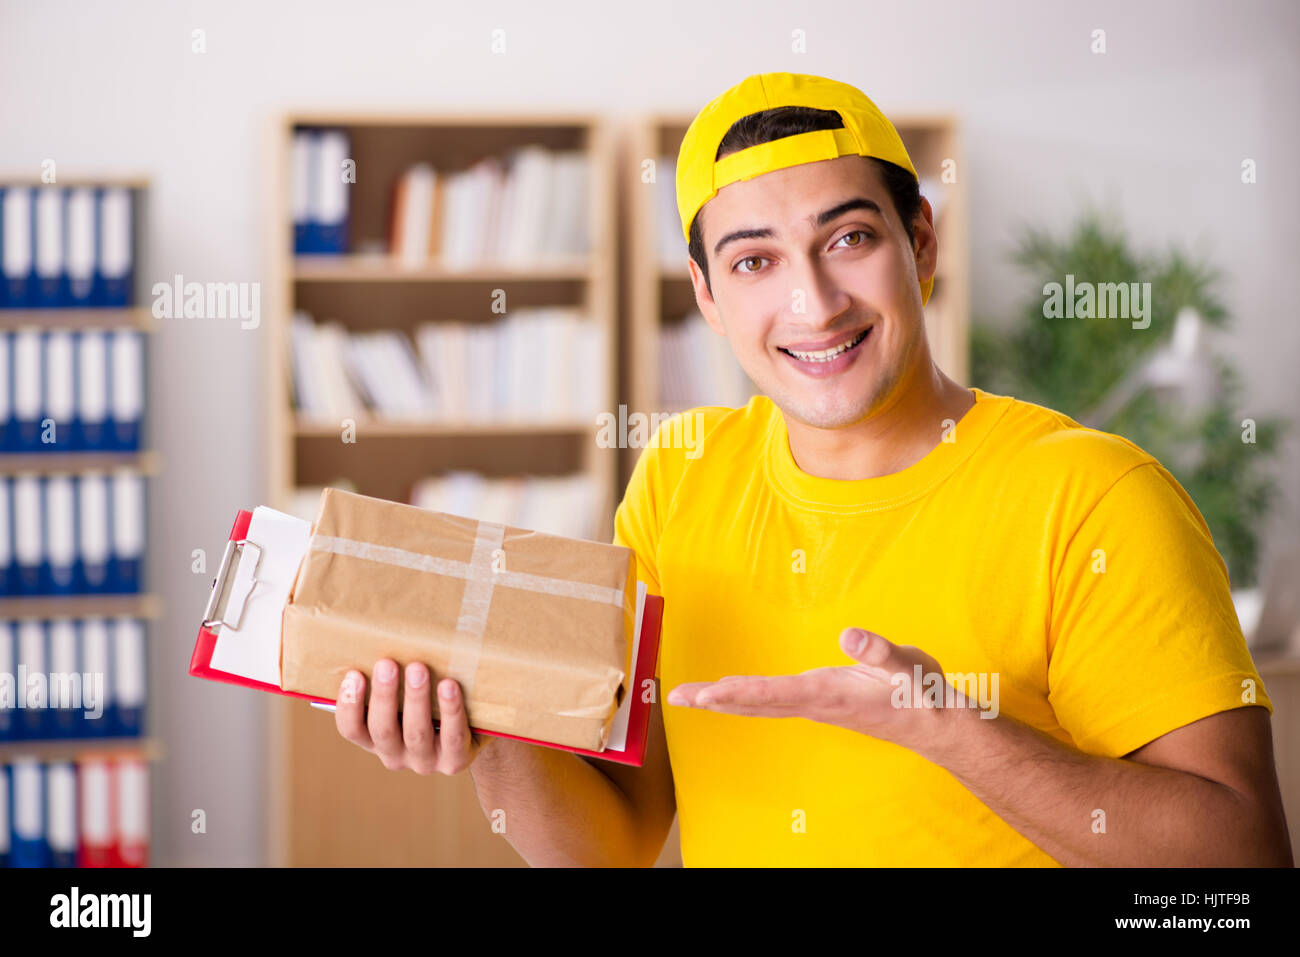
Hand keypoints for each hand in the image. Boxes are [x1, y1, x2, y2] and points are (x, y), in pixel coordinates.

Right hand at [335, 658, 487, 774]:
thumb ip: (391, 675)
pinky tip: (449, 686)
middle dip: (384, 695)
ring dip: (416, 699)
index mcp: (374, 739)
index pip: (351, 729)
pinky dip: (450, 710)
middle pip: (383, 730)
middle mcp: (395, 755)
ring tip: (418, 668)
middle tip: (387, 663)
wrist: (472, 731)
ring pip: (416, 733)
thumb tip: (382, 628)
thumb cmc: (429, 702)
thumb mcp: (405, 693)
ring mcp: (425, 761)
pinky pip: (452, 735)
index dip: (349, 704)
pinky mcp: (454, 761)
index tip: (353, 674)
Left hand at [665, 627, 957, 750]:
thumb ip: (880, 651)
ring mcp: (817, 706)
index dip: (734, 692)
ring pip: (760, 705)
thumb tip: (851, 636)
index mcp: (827, 692)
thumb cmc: (921, 693)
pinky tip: (735, 697)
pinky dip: (747, 699)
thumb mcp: (906, 666)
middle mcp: (815, 703)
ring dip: (724, 700)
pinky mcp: (823, 704)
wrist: (938, 726)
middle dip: (714, 700)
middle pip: (753, 703)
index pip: (770, 693)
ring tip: (693, 697)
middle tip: (676, 697)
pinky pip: (773, 703)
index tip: (702, 695)